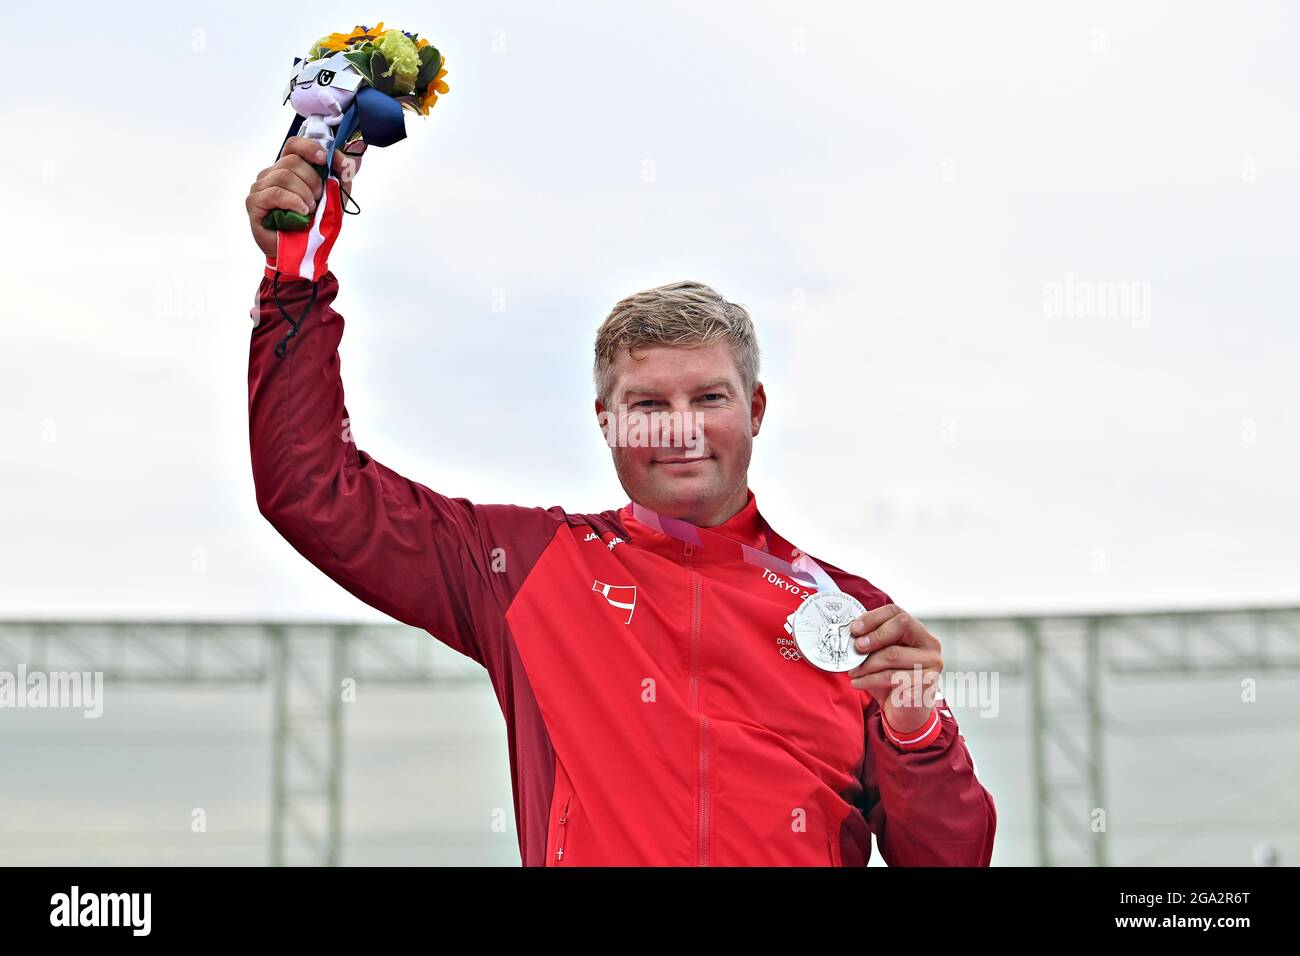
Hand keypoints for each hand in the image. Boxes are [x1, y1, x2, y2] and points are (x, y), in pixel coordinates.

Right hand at [245, 136, 362, 257]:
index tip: (324, 160)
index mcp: (288, 169)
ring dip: (304, 193)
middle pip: (292, 161)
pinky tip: (302, 212)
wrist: (305, 253)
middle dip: (312, 180)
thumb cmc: (316, 225)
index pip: (294, 145)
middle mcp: (271, 174)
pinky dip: (293, 201)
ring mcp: (260, 187)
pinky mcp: (254, 203)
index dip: (309, 147)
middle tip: (319, 199)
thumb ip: (340, 175)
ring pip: (284, 175)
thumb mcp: (337, 198)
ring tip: (310, 210)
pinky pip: (275, 193)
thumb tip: (339, 155)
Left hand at [845, 604, 942, 734]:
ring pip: (893, 654)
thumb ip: (871, 643)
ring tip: (851, 671)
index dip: (873, 618)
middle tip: (855, 647)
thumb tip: (850, 633)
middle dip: (874, 636)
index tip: (854, 630)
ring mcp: (932, 664)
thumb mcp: (880, 657)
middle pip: (901, 626)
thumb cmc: (890, 680)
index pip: (897, 613)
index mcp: (919, 632)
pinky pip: (892, 676)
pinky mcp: (926, 683)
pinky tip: (857, 683)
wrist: (904, 712)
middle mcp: (930, 645)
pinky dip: (869, 680)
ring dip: (866, 663)